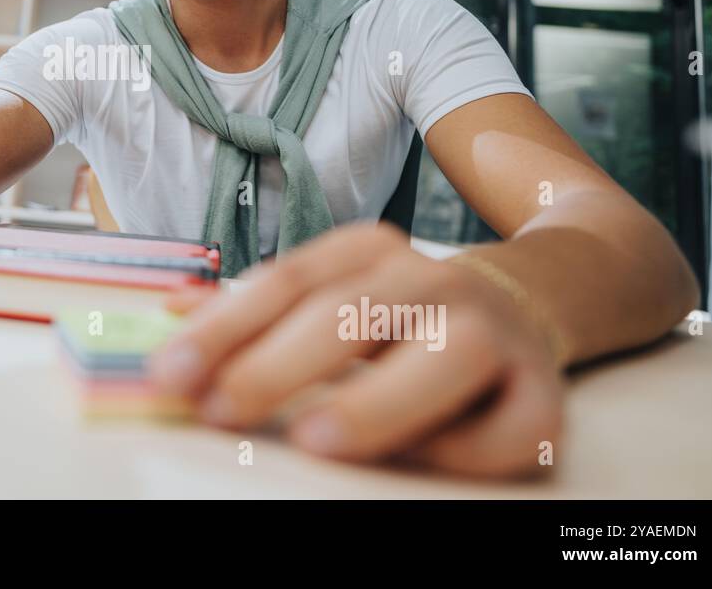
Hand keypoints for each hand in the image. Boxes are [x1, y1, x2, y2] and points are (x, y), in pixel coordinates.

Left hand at [149, 223, 564, 477]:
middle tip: (221, 408)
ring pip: (446, 356)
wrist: (526, 300)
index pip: (287, 280)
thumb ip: (255, 309)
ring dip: (379, 400)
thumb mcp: (329, 290)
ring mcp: (492, 331)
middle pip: (352, 313)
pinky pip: (511, 425)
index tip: (172, 374)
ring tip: (316, 439)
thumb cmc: (398, 312)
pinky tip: (418, 458)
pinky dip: (468, 448)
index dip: (225, 327)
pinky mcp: (544, 391)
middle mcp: (431, 280)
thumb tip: (167, 315)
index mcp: (369, 252)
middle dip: (278, 364)